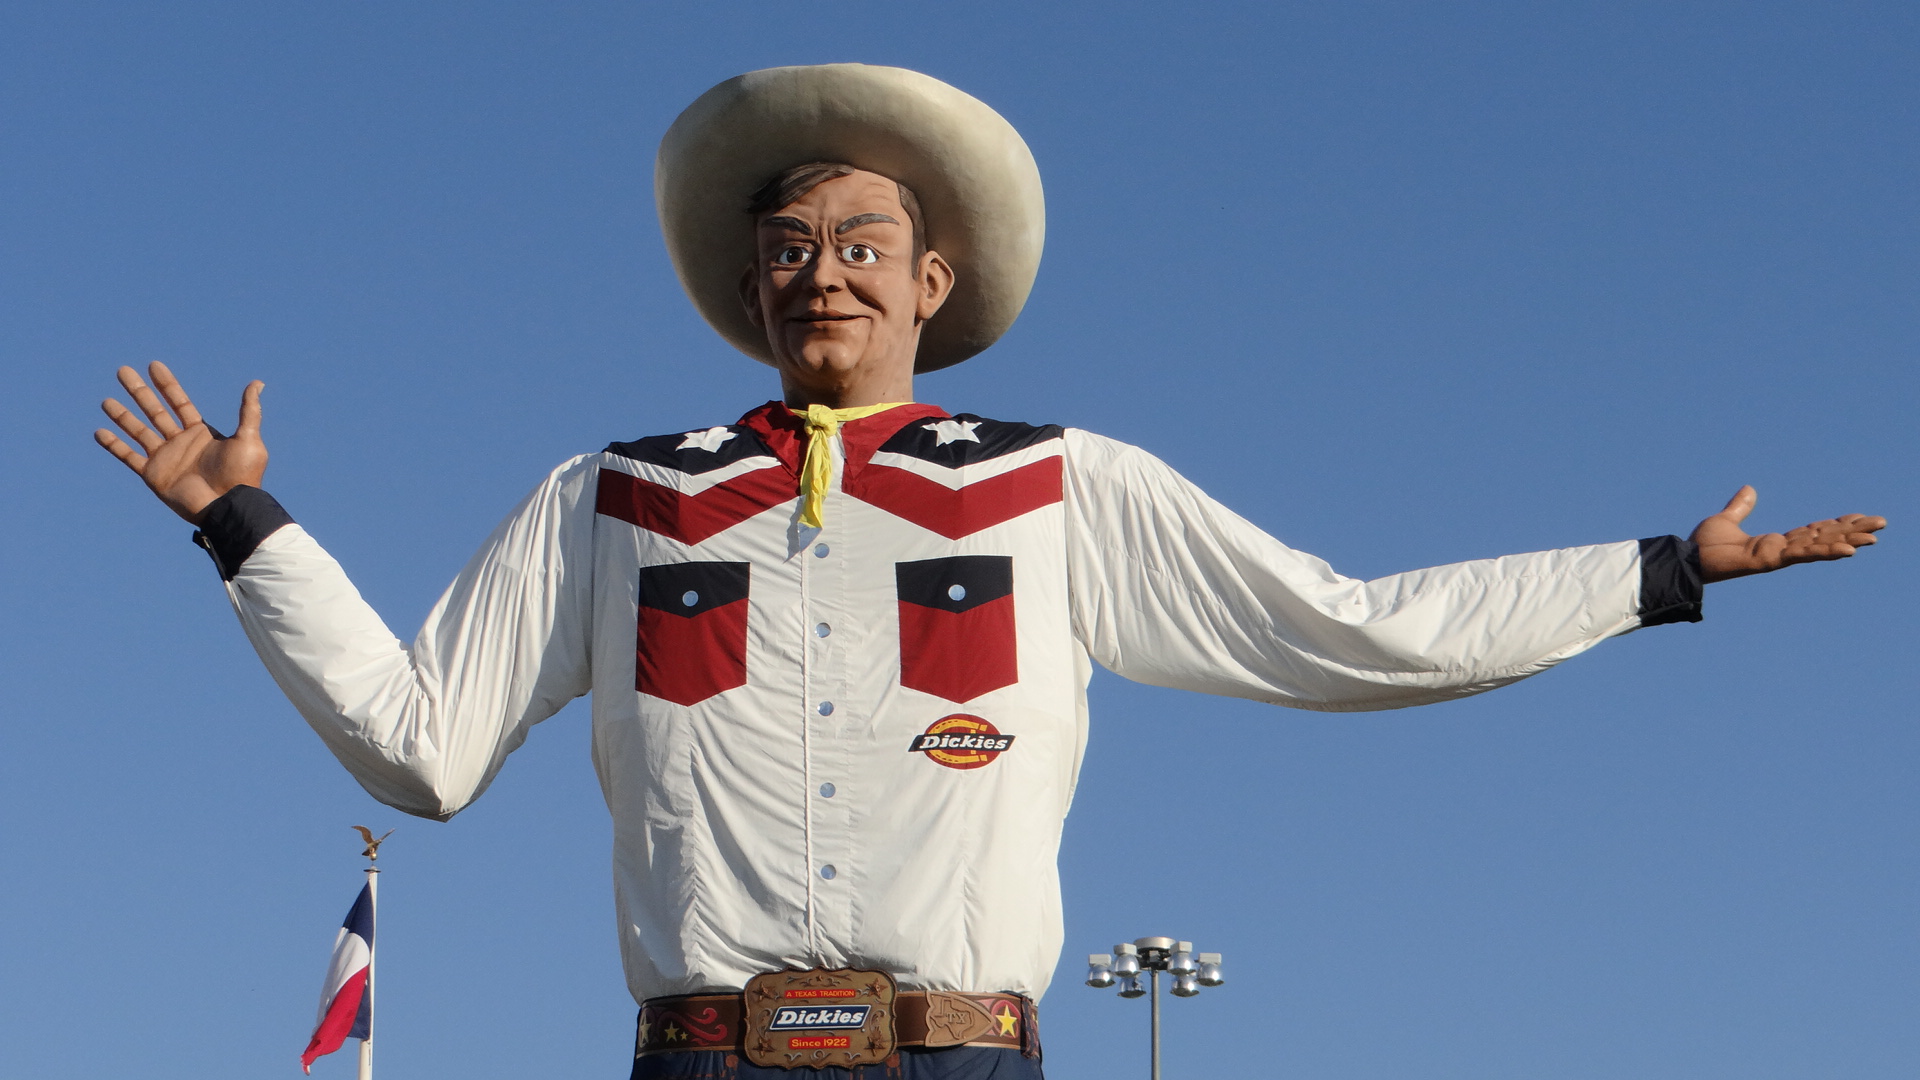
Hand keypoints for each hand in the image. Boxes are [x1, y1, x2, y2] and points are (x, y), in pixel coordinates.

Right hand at [94, 362, 266, 524]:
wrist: (227, 506)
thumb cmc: (241, 475)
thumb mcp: (248, 438)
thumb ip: (249, 411)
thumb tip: (257, 383)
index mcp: (201, 432)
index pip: (179, 402)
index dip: (166, 384)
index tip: (154, 365)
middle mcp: (180, 442)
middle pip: (154, 410)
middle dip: (139, 391)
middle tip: (123, 370)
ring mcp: (165, 458)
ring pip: (138, 430)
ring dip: (122, 415)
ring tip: (106, 400)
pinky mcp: (153, 474)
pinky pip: (129, 457)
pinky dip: (114, 445)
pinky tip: (99, 432)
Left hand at [1691, 486, 1884, 583]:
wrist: (1687, 560)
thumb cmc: (1703, 546)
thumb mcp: (1726, 520)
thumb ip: (1740, 507)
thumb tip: (1749, 489)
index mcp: (1774, 542)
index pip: (1813, 532)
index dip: (1835, 525)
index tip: (1858, 517)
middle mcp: (1781, 550)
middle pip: (1824, 538)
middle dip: (1852, 531)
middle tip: (1880, 524)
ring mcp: (1778, 556)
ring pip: (1820, 546)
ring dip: (1848, 541)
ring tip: (1874, 538)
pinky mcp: (1772, 560)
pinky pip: (1804, 554)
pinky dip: (1826, 551)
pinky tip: (1849, 550)